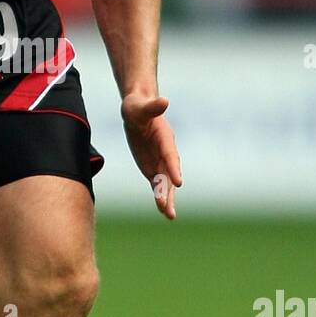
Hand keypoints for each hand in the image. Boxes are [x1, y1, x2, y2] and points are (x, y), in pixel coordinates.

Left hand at [121, 93, 182, 219]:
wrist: (138, 111)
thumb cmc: (137, 107)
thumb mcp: (139, 107)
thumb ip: (152, 106)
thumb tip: (164, 100)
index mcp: (164, 138)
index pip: (170, 155)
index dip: (173, 168)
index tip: (178, 182)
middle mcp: (166, 152)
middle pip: (169, 174)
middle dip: (169, 191)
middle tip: (169, 209)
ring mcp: (160, 161)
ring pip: (164, 183)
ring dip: (166, 199)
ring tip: (169, 216)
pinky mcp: (153, 167)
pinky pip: (157, 184)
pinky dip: (160, 197)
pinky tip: (163, 211)